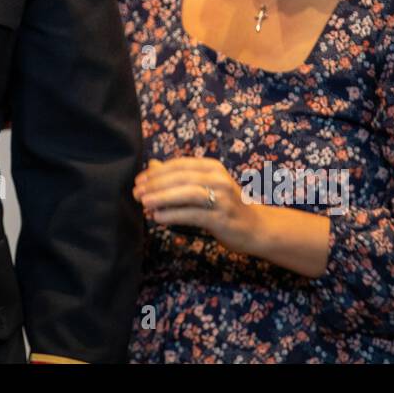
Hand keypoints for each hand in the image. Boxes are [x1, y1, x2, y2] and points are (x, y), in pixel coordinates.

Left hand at [132, 157, 262, 253]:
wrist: (257, 227)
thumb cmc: (226, 206)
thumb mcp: (204, 185)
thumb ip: (180, 175)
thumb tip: (152, 166)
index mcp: (212, 167)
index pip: (179, 165)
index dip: (156, 172)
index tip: (139, 180)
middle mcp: (218, 179)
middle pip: (180, 177)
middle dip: (155, 184)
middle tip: (136, 192)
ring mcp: (222, 199)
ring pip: (186, 193)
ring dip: (162, 197)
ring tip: (143, 202)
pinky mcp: (221, 218)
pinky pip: (192, 215)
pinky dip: (172, 215)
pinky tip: (158, 217)